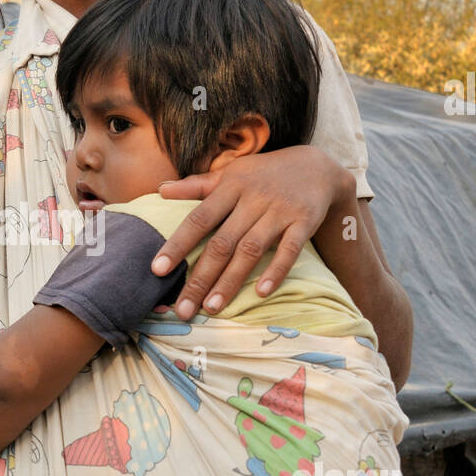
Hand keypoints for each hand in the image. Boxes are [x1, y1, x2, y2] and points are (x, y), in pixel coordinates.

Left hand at [150, 146, 353, 317]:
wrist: (317, 166)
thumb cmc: (264, 174)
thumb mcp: (231, 173)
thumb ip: (197, 185)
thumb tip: (160, 189)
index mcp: (230, 186)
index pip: (199, 219)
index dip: (178, 244)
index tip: (157, 269)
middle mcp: (253, 199)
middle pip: (222, 242)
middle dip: (200, 277)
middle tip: (183, 308)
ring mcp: (280, 211)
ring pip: (251, 250)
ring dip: (230, 281)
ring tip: (211, 307)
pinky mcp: (304, 222)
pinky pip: (289, 250)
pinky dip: (276, 270)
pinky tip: (260, 293)